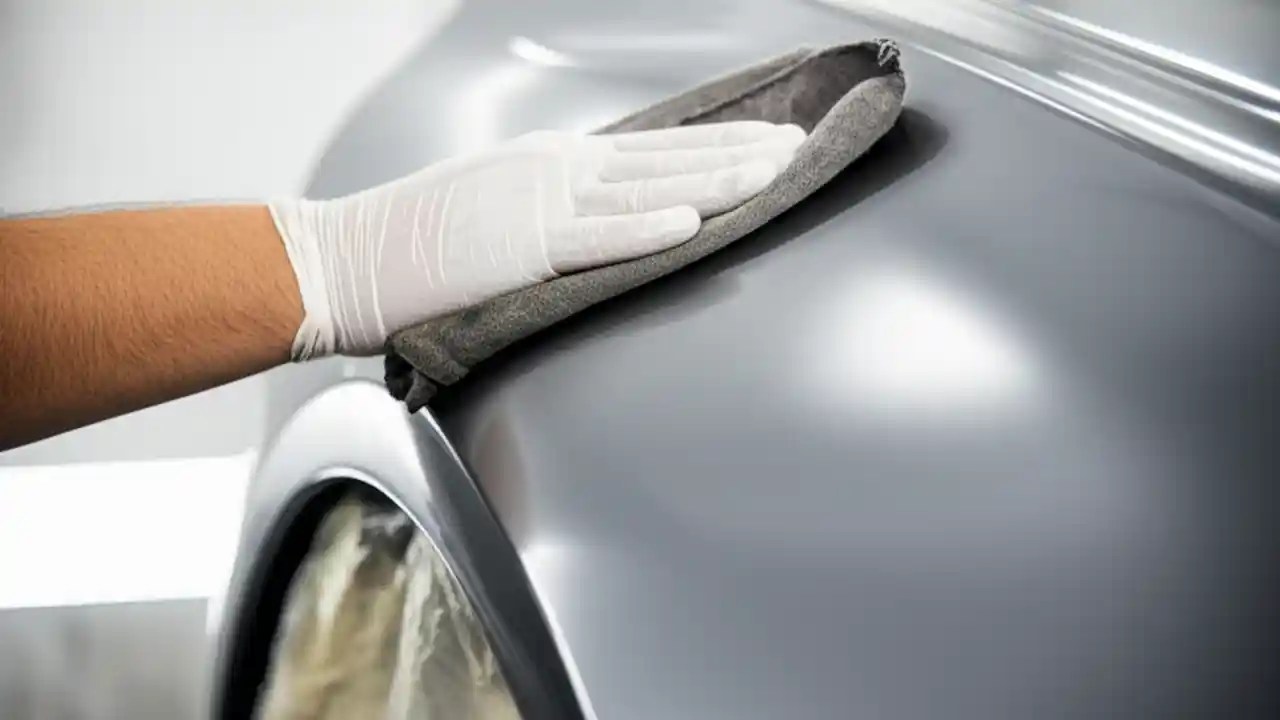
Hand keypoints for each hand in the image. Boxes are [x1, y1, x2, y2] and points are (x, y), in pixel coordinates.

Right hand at [270, 121, 805, 358]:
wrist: (351, 257)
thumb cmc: (423, 241)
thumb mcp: (501, 206)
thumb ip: (560, 209)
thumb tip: (610, 217)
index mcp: (555, 161)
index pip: (655, 148)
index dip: (718, 142)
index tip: (769, 139)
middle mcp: (558, 169)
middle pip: (667, 160)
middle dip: (739, 153)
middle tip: (799, 148)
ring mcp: (542, 204)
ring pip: (648, 189)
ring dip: (716, 182)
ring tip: (775, 174)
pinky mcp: (522, 248)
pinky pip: (595, 239)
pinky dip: (644, 230)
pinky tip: (692, 223)